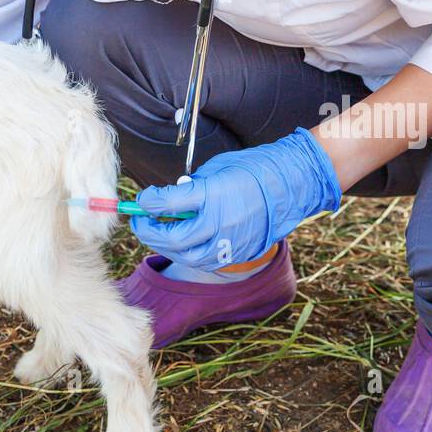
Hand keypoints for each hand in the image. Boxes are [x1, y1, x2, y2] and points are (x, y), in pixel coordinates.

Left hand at [130, 128, 341, 270]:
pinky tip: (183, 244)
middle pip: (172, 238)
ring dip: (167, 246)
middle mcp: (220, 222)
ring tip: (159, 234)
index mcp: (213, 195)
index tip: (141, 199)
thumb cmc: (252, 170)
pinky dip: (188, 254)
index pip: (167, 204)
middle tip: (141, 222)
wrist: (291, 184)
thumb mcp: (215, 170)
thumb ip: (189, 188)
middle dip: (149, 232)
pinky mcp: (238, 254)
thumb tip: (166, 200)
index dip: (147, 203)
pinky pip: (205, 261)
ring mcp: (230, 242)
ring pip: (186, 256)